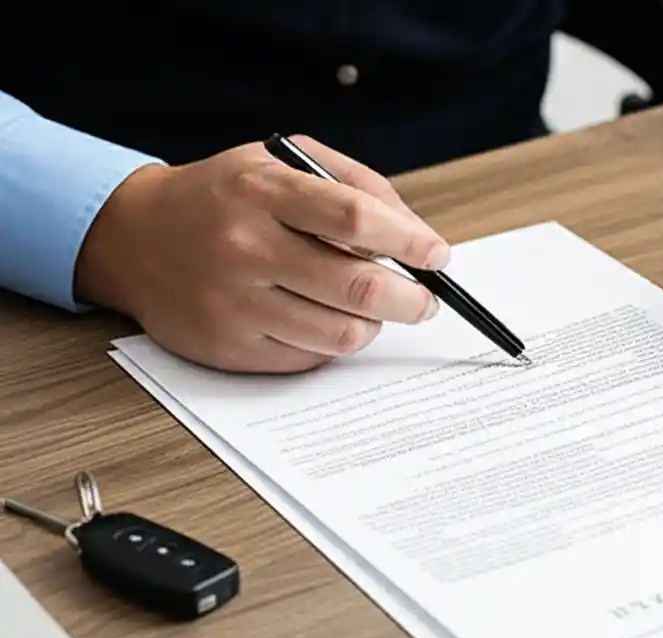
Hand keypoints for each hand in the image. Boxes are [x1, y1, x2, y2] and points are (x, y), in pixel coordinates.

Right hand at [75, 136, 448, 372]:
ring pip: (341, 333)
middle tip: (425, 300)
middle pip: (357, 287)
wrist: (134, 237)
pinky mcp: (228, 346)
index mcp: (263, 191)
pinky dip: (333, 343)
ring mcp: (234, 302)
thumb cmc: (225, 196)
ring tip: (369, 306)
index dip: (409, 241)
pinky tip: (323, 319)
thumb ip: (356, 185)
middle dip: (411, 299)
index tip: (438, 255)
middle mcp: (245, 247)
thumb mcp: (283, 162)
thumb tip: (417, 235)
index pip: (355, 219)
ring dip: (372, 323)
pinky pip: (309, 359)